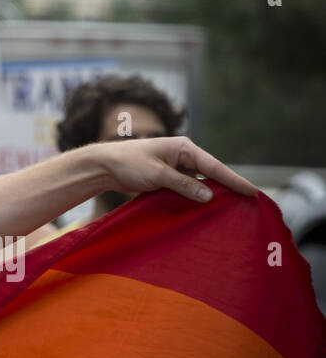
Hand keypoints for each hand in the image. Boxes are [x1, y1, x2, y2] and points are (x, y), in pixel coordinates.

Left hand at [87, 136, 258, 203]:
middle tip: (249, 203)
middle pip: (211, 174)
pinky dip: (197, 197)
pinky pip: (189, 188)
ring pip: (201, 183)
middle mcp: (183, 155)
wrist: (104, 165)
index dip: (234, 180)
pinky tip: (207, 209)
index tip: (253, 192)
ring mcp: (176, 166)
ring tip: (233, 209)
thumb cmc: (129, 163)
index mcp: (184, 148)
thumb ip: (184, 185)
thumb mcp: (157, 175)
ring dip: (212, 195)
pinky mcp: (169, 177)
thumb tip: (210, 196)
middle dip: (228, 188)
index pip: (214, 166)